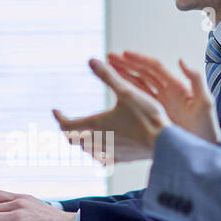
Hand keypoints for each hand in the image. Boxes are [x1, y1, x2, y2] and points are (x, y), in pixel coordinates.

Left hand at [52, 58, 170, 164]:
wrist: (165, 144)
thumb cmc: (146, 117)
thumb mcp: (127, 91)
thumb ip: (108, 76)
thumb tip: (91, 60)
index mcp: (95, 126)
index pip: (66, 125)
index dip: (58, 117)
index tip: (55, 110)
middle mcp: (98, 142)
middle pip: (73, 139)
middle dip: (68, 128)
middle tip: (65, 121)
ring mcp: (109, 153)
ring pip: (86, 150)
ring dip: (81, 140)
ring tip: (83, 132)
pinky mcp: (121, 159)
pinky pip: (102, 158)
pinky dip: (96, 151)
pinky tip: (102, 148)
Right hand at [107, 51, 220, 143]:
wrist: (205, 151)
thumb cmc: (207, 129)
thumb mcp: (205, 103)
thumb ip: (196, 80)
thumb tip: (182, 61)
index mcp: (178, 87)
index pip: (155, 68)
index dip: (140, 59)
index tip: (124, 55)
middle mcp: (168, 93)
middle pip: (144, 73)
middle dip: (127, 64)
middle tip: (110, 58)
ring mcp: (161, 105)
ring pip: (139, 86)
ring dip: (125, 76)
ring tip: (109, 70)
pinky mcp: (157, 117)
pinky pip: (140, 102)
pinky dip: (128, 95)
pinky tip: (116, 93)